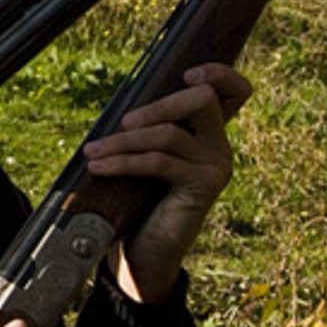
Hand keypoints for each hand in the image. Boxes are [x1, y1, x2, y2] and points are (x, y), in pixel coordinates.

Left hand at [82, 62, 251, 301]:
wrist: (142, 253)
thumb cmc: (135, 199)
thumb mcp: (138, 155)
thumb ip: (140, 128)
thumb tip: (116, 105)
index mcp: (204, 132)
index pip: (234, 91)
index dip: (219, 74)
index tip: (188, 74)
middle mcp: (218, 145)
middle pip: (202, 99)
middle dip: (157, 105)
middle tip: (122, 122)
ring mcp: (215, 165)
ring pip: (171, 134)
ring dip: (124, 140)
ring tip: (92, 152)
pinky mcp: (204, 187)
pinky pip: (160, 162)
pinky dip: (124, 161)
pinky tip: (99, 166)